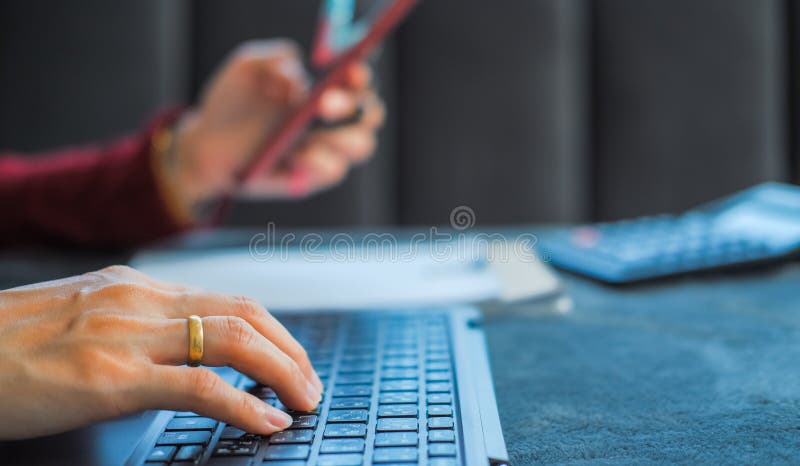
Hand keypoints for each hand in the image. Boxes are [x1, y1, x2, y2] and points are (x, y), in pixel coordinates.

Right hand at [0, 266, 321, 439]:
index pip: (228, 300)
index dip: (273, 330)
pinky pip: (200, 386)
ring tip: (303, 400)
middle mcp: (139, 301)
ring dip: (283, 372)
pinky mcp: (112, 378)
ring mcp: (127, 336)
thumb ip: (134, 323)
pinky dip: (245, 404)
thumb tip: (180, 345)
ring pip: (233, 341)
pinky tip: (268, 421)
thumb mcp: (82, 316)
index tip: (292, 357)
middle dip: (291, 350)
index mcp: (134, 287)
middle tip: (310, 382)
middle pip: (244, 315)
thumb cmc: (7, 345)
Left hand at [169, 39, 384, 210]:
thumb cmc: (232, 102)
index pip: (358, 81)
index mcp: (324, 90)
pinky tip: (294, 158)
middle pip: (370, 114)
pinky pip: (332, 172)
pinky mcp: (311, 178)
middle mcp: (332, 122)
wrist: (206, 143)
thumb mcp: (246, 68)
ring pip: (361, 147)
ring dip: (341, 141)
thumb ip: (274, 57)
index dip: (361, 74)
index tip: (350, 69)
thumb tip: (300, 77)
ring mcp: (324, 151)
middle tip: (324, 104)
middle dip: (355, 106)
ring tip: (304, 139)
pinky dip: (317, 163)